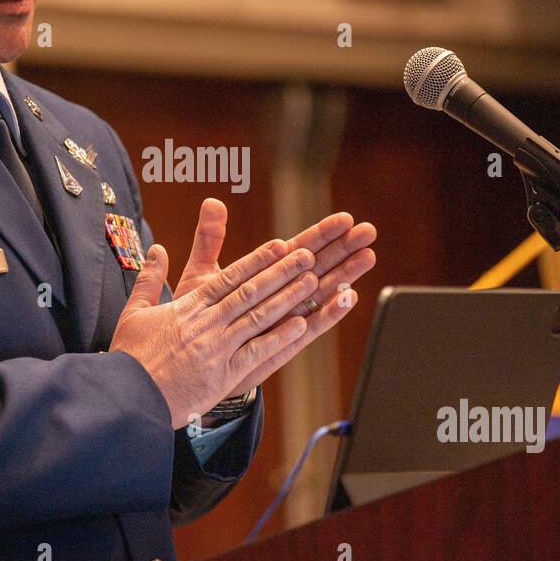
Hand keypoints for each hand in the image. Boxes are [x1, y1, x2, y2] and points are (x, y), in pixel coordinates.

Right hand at [110, 239, 319, 429]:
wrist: (129, 399)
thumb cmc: (130, 357)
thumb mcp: (134, 312)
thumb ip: (150, 278)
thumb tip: (157, 249)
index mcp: (188, 307)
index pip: (229, 278)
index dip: (257, 260)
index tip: (279, 246)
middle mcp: (207, 324)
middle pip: (250, 292)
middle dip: (281, 272)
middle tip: (306, 256)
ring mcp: (218, 349)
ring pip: (259, 317)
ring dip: (288, 297)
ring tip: (312, 281)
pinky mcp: (224, 375)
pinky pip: (257, 352)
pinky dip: (280, 336)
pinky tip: (301, 324)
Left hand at [174, 199, 376, 396]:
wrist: (192, 359)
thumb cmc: (200, 313)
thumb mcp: (202, 273)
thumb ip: (210, 239)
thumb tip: (211, 201)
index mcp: (264, 274)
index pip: (299, 248)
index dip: (322, 233)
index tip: (345, 218)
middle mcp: (280, 294)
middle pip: (318, 266)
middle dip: (343, 248)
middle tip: (368, 231)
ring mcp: (284, 318)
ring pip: (320, 293)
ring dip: (344, 276)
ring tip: (367, 258)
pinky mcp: (282, 344)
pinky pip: (309, 327)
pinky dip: (328, 313)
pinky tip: (348, 299)